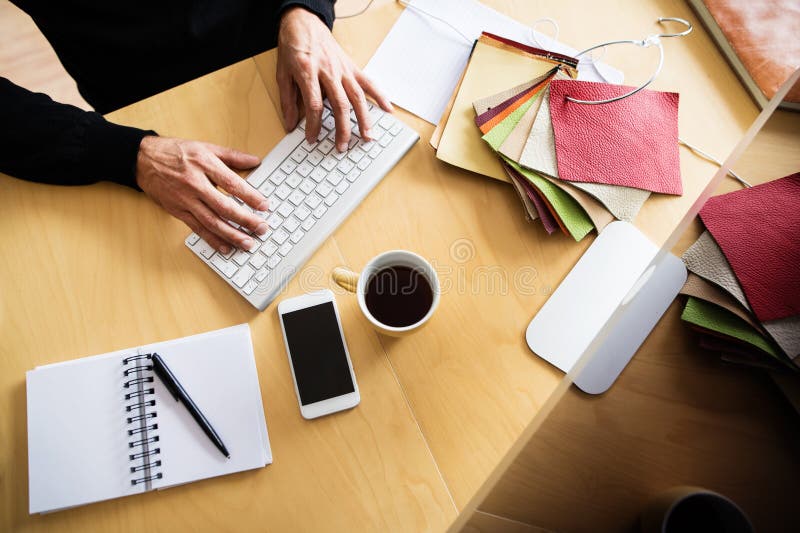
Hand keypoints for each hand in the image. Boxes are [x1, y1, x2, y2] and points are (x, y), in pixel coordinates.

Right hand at [135, 136, 268, 253]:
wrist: (143, 160)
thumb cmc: (176, 152)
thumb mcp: (205, 147)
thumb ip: (232, 156)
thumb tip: (255, 160)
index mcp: (204, 165)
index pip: (232, 184)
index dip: (250, 196)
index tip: (264, 206)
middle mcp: (195, 184)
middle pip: (224, 207)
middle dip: (245, 220)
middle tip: (262, 228)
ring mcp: (185, 200)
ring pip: (212, 222)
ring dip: (232, 235)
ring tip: (248, 243)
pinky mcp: (177, 211)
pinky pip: (197, 229)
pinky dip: (212, 240)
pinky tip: (226, 247)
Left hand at [277, 7, 392, 151]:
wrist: (303, 22)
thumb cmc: (293, 46)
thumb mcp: (282, 73)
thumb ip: (287, 100)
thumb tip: (290, 124)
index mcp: (308, 72)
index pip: (315, 105)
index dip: (314, 125)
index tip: (313, 139)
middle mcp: (329, 71)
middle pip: (340, 104)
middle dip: (343, 129)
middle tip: (342, 147)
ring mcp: (343, 69)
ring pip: (357, 96)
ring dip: (364, 118)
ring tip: (367, 136)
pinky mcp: (352, 67)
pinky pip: (368, 82)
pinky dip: (380, 96)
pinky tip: (387, 110)